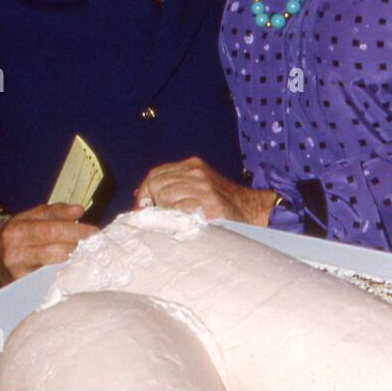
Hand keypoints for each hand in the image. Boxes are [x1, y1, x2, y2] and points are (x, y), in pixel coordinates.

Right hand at [0, 204, 97, 285]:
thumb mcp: (29, 217)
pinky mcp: (22, 289)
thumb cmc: (14, 233)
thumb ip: (55, 212)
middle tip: (100, 246)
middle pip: (57, 251)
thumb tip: (80, 210)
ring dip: (76, 262)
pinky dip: (65, 275)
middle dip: (81, 248)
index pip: (53, 230)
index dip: (77, 231)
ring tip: (92, 257)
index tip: (97, 232)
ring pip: (55, 269)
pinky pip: (49, 282)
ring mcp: (18, 275)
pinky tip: (77, 271)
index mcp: (18, 231)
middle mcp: (16, 254)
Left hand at [136, 156, 275, 226]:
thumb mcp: (199, 187)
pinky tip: (186, 223)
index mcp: (193, 166)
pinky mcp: (208, 205)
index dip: (145, 192)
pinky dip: (176, 219)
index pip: (156, 174)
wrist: (253, 211)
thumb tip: (139, 196)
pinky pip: (177, 210)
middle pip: (156, 184)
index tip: (144, 207)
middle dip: (153, 202)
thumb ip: (173, 187)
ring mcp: (203, 188)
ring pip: (164, 197)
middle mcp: (197, 172)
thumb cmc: (222, 204)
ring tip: (178, 220)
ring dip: (165, 211)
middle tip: (161, 217)